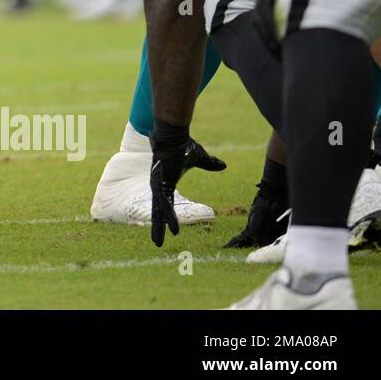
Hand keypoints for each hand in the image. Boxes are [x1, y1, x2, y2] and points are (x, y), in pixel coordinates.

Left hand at [150, 126, 226, 246]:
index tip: (170, 231)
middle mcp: (159, 186)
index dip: (168, 218)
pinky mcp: (158, 183)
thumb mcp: (199, 159)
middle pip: (158, 211)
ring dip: (159, 227)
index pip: (167, 205)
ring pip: (158, 211)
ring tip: (158, 243)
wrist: (175, 136)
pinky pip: (164, 204)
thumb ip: (210, 164)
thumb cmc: (184, 145)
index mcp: (167, 184)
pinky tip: (171, 229)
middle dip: (157, 228)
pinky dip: (168, 216)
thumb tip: (223, 165)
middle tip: (156, 244)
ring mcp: (157, 185)